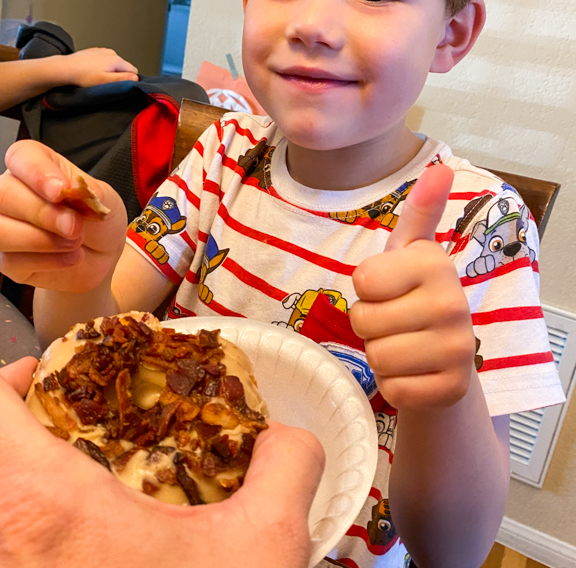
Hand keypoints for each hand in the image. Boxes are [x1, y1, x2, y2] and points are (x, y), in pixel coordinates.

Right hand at [0, 140, 126, 292]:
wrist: (102, 255)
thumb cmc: (98, 219)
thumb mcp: (105, 200)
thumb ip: (89, 191)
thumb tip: (74, 188)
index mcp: (36, 166)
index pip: (21, 156)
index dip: (37, 173)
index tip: (60, 190)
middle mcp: (13, 191)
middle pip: (3, 194)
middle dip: (42, 213)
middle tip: (74, 226)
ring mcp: (5, 225)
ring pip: (0, 230)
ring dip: (41, 240)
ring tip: (75, 242)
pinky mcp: (6, 259)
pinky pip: (11, 261)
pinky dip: (47, 261)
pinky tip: (70, 257)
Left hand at [0, 359, 323, 567]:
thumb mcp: (263, 548)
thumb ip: (286, 468)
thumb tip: (290, 438)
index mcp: (42, 508)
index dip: (12, 380)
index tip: (48, 373)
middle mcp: (4, 541)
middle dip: (22, 429)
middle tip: (69, 426)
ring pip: (1, 503)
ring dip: (25, 480)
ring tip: (75, 482)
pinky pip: (11, 538)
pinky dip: (31, 524)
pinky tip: (84, 542)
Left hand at [58, 47, 138, 86]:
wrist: (65, 68)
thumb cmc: (83, 76)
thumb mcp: (106, 81)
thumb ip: (123, 79)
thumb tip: (136, 78)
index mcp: (116, 59)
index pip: (133, 71)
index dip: (128, 80)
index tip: (117, 84)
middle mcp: (111, 52)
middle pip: (123, 67)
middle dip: (118, 75)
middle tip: (105, 82)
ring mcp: (102, 50)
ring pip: (114, 64)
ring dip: (109, 71)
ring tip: (96, 76)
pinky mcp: (94, 51)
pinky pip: (104, 60)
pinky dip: (100, 66)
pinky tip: (91, 71)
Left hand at [350, 164, 474, 411]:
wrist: (448, 357)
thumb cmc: (416, 297)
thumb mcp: (411, 253)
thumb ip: (420, 212)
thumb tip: (440, 168)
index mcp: (435, 264)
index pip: (362, 280)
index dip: (366, 289)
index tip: (390, 289)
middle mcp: (452, 304)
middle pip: (363, 320)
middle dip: (369, 325)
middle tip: (395, 321)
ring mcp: (457, 350)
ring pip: (376, 357)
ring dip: (380, 355)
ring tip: (403, 344)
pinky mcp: (452, 389)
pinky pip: (394, 390)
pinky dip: (395, 385)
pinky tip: (414, 372)